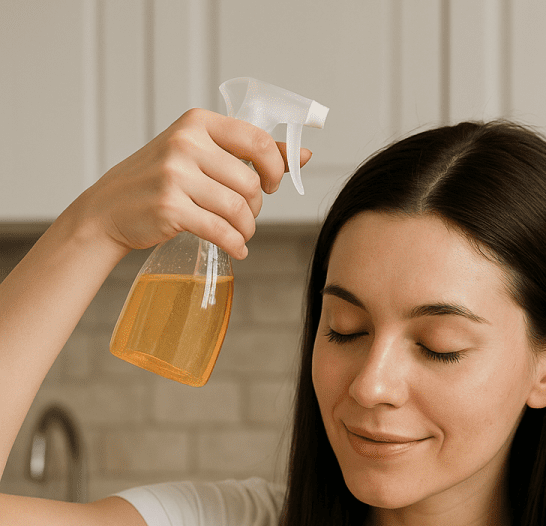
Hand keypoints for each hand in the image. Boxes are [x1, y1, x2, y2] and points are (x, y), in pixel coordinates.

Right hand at [72, 109, 310, 260]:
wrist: (109, 208)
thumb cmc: (161, 181)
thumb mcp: (200, 155)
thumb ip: (249, 153)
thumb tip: (303, 154)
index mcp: (197, 123)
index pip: (258, 140)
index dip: (275, 168)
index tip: (271, 184)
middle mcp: (186, 143)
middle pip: (250, 182)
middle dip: (256, 206)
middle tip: (244, 215)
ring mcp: (175, 176)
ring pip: (238, 208)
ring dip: (247, 228)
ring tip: (239, 234)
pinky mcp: (169, 208)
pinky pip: (220, 231)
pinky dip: (235, 245)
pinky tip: (236, 249)